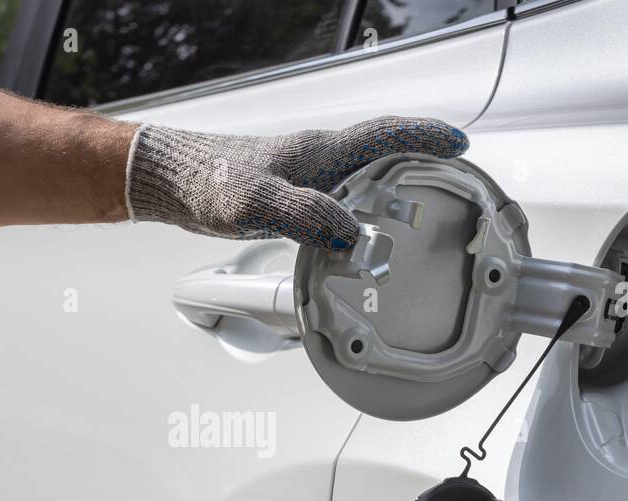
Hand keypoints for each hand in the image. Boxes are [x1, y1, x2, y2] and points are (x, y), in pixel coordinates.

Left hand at [125, 116, 468, 249]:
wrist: (170, 179)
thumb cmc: (209, 182)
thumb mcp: (260, 204)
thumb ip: (309, 216)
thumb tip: (353, 236)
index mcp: (320, 152)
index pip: (385, 136)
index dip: (425, 138)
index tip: (457, 144)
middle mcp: (317, 158)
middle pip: (382, 154)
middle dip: (419, 164)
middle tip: (448, 184)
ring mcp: (304, 174)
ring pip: (360, 178)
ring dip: (388, 191)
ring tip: (410, 219)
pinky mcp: (288, 192)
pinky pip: (336, 198)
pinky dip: (356, 212)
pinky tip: (351, 237)